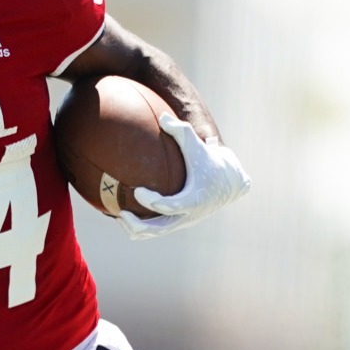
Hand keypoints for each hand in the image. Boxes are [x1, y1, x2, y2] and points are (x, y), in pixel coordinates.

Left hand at [130, 115, 251, 223]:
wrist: (229, 182)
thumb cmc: (209, 160)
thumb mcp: (196, 144)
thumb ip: (179, 130)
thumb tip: (161, 116)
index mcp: (192, 200)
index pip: (169, 206)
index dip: (152, 201)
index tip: (138, 191)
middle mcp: (187, 215)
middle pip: (159, 229)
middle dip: (138, 225)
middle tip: (122, 214)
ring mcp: (181, 221)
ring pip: (155, 233)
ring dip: (136, 229)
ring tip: (119, 217)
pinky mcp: (177, 222)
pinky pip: (156, 230)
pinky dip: (141, 227)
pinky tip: (124, 215)